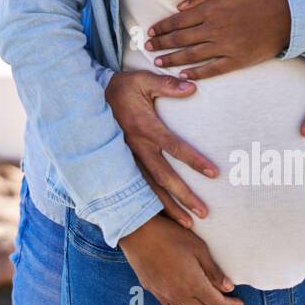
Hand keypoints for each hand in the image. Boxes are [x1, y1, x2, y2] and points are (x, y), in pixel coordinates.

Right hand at [105, 70, 217, 224]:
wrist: (91, 98)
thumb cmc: (122, 88)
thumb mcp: (143, 80)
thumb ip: (167, 85)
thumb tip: (193, 87)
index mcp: (145, 127)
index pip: (174, 147)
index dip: (194, 161)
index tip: (214, 174)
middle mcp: (137, 147)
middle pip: (164, 177)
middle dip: (184, 196)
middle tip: (204, 212)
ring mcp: (128, 158)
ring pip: (150, 188)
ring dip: (169, 207)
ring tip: (188, 223)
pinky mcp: (122, 164)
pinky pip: (138, 187)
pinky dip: (150, 203)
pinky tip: (163, 216)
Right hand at [118, 215, 242, 304]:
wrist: (137, 232)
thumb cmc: (169, 235)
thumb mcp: (198, 248)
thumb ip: (213, 270)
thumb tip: (228, 287)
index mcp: (193, 284)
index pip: (217, 303)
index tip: (240, 303)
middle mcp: (179, 294)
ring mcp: (165, 295)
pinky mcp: (154, 291)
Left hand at [143, 0, 290, 79]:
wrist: (289, 17)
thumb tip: (180, 7)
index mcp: (212, 10)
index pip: (179, 21)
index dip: (162, 27)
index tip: (151, 31)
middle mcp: (215, 29)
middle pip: (181, 39)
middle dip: (161, 44)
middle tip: (147, 47)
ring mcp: (226, 47)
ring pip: (192, 56)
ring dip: (172, 59)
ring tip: (157, 63)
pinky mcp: (237, 61)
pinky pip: (212, 70)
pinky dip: (196, 73)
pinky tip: (183, 75)